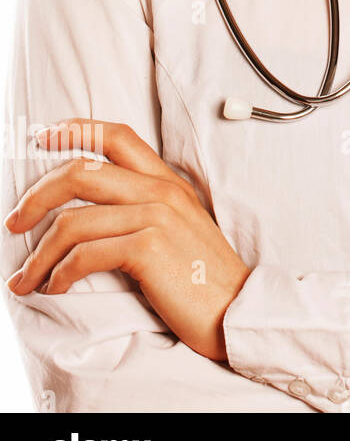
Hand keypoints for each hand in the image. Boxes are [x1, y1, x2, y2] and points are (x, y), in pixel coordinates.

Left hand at [4, 120, 250, 362]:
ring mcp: (157, 217)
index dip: (76, 130)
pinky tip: (55, 287)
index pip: (118, 137)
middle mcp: (163, 192)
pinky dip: (58, 274)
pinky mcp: (149, 249)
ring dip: (38, 254)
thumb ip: (145, 210)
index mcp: (170, 183)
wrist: (237, 310)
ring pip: (72, 220)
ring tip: (27, 278)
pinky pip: (83, 254)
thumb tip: (89, 213)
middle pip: (81, 172)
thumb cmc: (202, 278)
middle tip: (15, 223)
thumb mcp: (180, 230)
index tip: (43, 137)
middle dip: (36, 197)